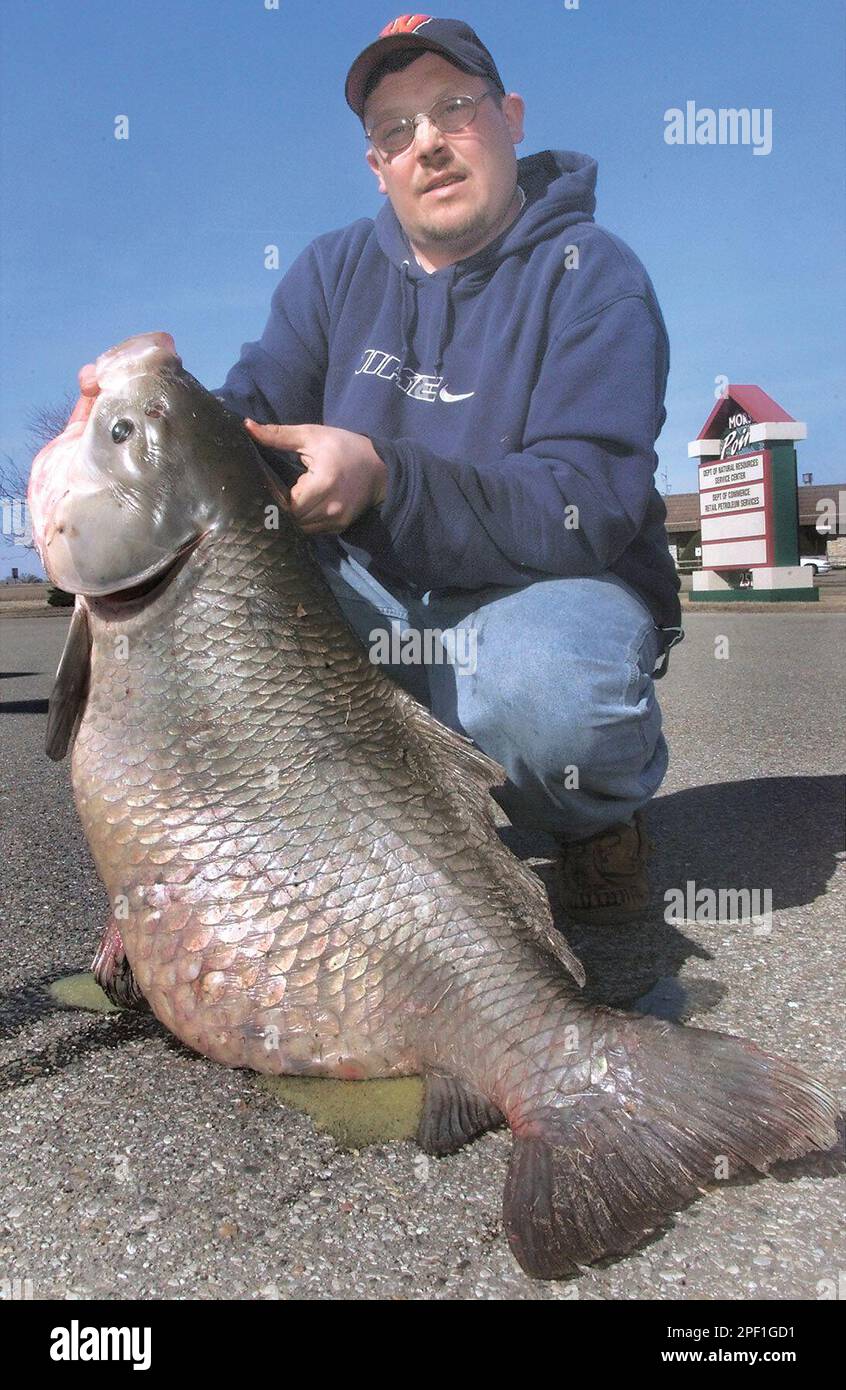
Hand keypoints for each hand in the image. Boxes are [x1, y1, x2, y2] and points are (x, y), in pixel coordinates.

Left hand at [244, 420, 386, 534]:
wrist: (379, 468)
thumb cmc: (344, 447)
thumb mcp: (312, 436)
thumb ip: (278, 434)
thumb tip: (247, 427)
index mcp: (323, 483)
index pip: (286, 503)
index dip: (274, 497)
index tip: (268, 485)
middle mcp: (331, 507)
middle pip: (292, 519)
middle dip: (280, 508)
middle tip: (274, 494)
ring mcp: (336, 521)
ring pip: (300, 529)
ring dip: (291, 518)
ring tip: (287, 500)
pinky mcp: (339, 528)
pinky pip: (312, 531)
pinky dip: (304, 522)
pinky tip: (302, 507)